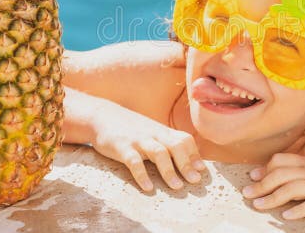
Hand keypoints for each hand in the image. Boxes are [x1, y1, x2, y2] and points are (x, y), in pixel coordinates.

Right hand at [90, 103, 206, 191]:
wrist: (101, 116)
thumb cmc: (130, 128)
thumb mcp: (151, 131)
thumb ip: (166, 142)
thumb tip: (186, 160)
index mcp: (162, 131)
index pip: (184, 139)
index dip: (194, 154)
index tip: (203, 171)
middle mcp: (153, 134)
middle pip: (176, 146)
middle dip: (186, 164)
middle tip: (195, 181)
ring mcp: (138, 140)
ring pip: (158, 153)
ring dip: (169, 171)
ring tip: (177, 187)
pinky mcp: (122, 147)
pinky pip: (134, 161)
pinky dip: (142, 175)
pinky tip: (148, 188)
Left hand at [241, 142, 304, 219]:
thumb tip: (299, 151)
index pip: (281, 161)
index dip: (265, 169)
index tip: (253, 175)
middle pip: (280, 176)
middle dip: (261, 185)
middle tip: (246, 194)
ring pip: (291, 190)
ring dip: (272, 199)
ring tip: (258, 206)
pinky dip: (298, 210)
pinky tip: (287, 216)